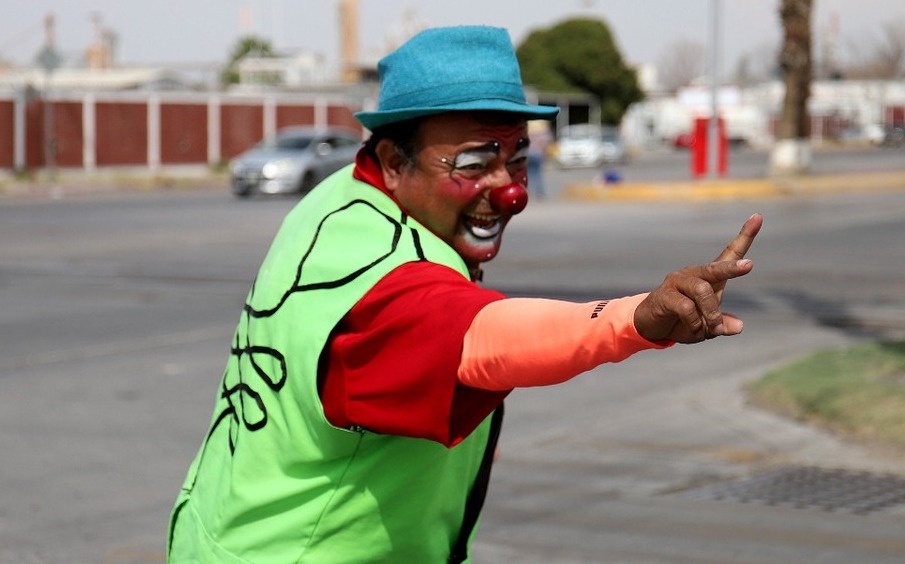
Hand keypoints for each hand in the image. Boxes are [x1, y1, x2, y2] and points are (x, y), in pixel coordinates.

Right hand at [634, 213, 762, 343]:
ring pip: (703, 291)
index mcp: (709, 278)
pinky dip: (695, 323)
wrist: (651, 326)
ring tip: (711, 329)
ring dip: (711, 314)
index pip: (729, 253)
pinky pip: (686, 308)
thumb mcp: (707, 327)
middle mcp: (694, 274)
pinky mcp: (664, 294)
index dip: (745, 236)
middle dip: (733, 268)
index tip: (758, 217)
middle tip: (749, 266)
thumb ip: (722, 325)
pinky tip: (693, 330)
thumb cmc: (682, 321)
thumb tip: (738, 327)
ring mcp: (678, 282)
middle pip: (716, 268)